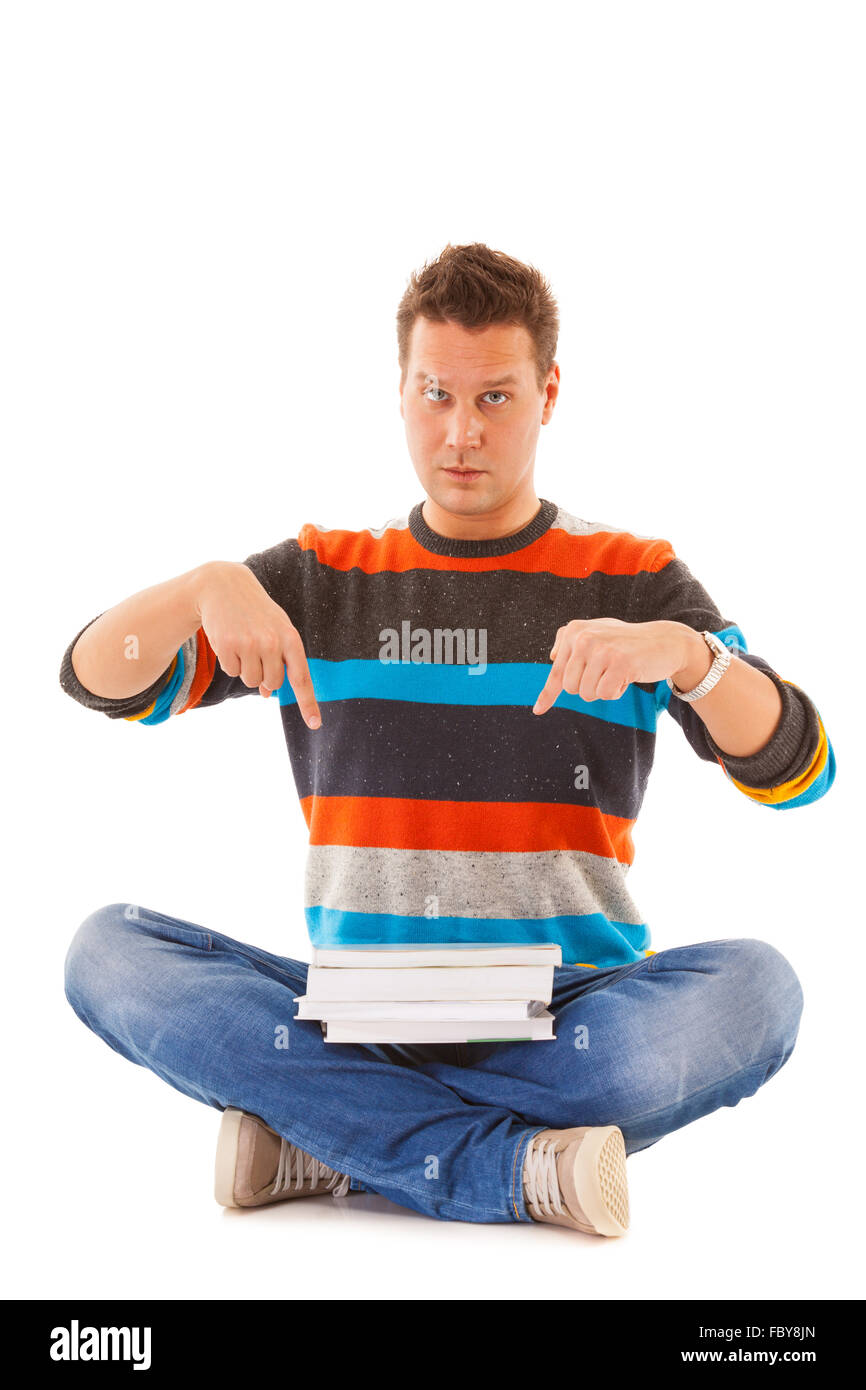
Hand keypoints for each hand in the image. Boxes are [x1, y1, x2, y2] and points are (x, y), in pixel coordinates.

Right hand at [194, 562, 321, 727]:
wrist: (224, 586)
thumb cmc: (256, 613)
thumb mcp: (274, 631)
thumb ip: (279, 661)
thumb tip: (268, 693)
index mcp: (290, 638)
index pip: (301, 678)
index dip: (308, 704)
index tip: (315, 725)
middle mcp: (272, 642)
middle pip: (271, 683)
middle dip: (263, 673)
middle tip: (256, 647)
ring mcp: (249, 643)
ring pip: (251, 681)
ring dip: (245, 668)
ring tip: (243, 642)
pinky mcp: (227, 645)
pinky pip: (231, 671)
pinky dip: (229, 661)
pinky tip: (229, 639)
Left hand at [533, 619, 690, 714]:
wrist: (664, 641)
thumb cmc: (626, 642)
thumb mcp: (597, 633)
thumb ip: (571, 642)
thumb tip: (551, 657)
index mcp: (574, 631)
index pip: (556, 671)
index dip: (548, 694)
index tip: (538, 711)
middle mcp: (584, 637)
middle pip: (571, 687)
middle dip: (589, 687)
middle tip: (607, 672)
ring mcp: (602, 650)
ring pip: (586, 694)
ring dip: (603, 690)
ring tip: (617, 672)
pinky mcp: (620, 664)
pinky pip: (605, 695)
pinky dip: (616, 692)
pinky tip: (627, 676)